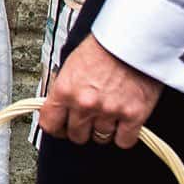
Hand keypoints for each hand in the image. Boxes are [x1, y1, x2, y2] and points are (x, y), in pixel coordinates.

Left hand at [40, 36, 163, 148]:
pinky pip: (124, 141)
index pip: (50, 124)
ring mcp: (109, 111)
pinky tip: (122, 124)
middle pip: (76, 135)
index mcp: (65, 90)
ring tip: (107, 115)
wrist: (131, 42)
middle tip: (87, 119)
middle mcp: (84, 104)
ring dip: (102, 130)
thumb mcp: (71, 66)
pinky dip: (123, 136)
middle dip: (80, 129)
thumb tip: (58, 106)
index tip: (60, 127)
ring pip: (100, 138)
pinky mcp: (133, 116)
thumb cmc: (102, 49)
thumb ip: (64, 90)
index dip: (55, 128)